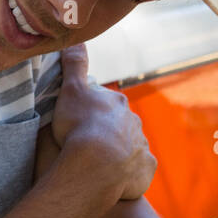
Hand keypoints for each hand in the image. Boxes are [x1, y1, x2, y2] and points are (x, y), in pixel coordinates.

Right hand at [49, 43, 156, 200]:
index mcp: (117, 103)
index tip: (80, 119)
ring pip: (130, 146)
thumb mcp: (72, 89)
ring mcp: (141, 146)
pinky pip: (138, 170)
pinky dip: (129, 173)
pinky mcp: (145, 170)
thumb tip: (77, 38)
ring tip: (98, 164)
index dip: (92, 110)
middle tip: (87, 143)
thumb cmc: (80, 125)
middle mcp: (134, 122)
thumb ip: (75, 64)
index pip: (106, 102)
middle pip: (120, 124)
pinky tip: (116, 179)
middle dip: (108, 131)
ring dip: (118, 152)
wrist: (97, 165)